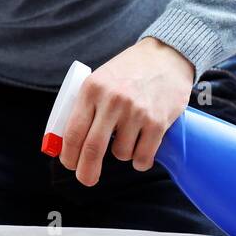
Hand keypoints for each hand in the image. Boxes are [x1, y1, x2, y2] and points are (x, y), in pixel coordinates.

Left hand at [57, 37, 195, 186]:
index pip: (73, 131)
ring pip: (121, 154)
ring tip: (128, 137)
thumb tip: (68, 141)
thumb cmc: (129, 70)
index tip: (69, 164)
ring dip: (122, 154)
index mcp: (92, 89)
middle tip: (86, 179)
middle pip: (93, 149)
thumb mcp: (101, 78)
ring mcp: (136, 112)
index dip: (68, 154)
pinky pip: (143, 157)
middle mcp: (113, 100)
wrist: (167, 56)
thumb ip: (86, 105)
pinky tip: (141, 151)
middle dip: (87, 171)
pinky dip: (140, 161)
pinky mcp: (158, 122)